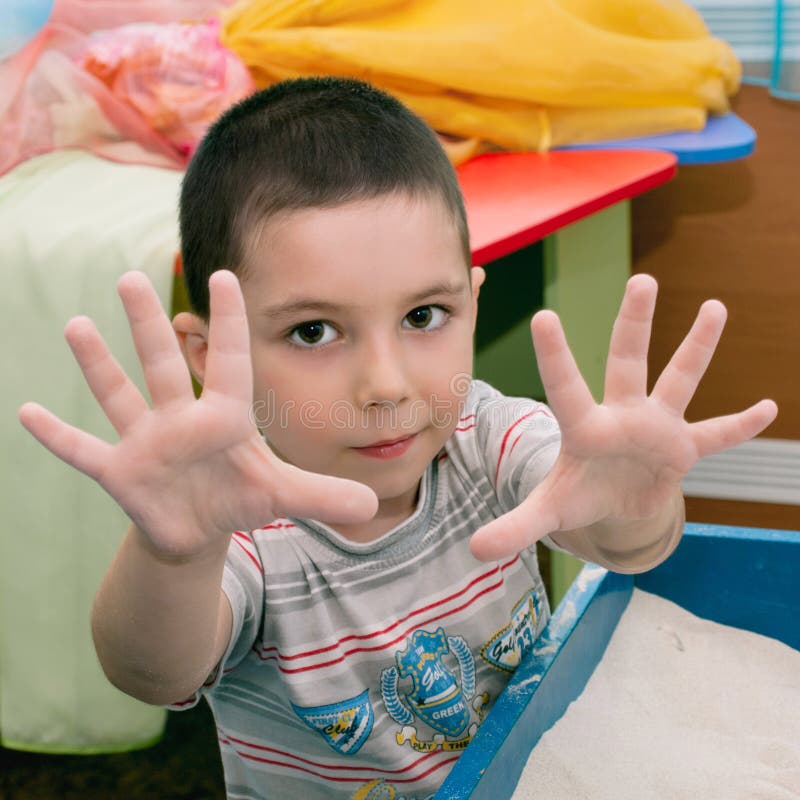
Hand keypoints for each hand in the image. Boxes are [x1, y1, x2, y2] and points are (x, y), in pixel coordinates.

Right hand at [19, 270, 376, 557]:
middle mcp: (183, 419)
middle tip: (130, 277)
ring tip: (76, 325)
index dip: (228, 323)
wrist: (202, 527)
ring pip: (121, 394)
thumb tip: (375, 503)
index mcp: (226, 418)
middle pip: (164, 364)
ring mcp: (148, 442)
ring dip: (97, 365)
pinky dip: (58, 437)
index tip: (225, 274)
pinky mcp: (121, 472)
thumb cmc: (241, 497)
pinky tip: (25, 411)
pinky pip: (84, 451)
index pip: (229, 361)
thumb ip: (324, 496)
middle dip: (148, 325)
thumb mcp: (284, 496)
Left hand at [470, 274, 776, 560]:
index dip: (555, 356)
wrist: (614, 503)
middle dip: (634, 323)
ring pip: (679, 379)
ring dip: (697, 347)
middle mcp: (622, 415)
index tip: (542, 316)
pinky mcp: (684, 447)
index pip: (566, 387)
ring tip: (714, 306)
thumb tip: (474, 550)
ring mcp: (656, 426)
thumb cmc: (580, 495)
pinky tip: (768, 408)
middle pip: (628, 360)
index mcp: (585, 428)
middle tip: (641, 279)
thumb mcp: (549, 511)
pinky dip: (740, 426)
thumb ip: (516, 526)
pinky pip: (716, 434)